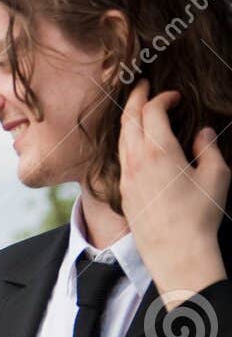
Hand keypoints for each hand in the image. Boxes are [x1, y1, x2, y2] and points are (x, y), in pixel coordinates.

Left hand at [118, 79, 229, 300]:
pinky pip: (121, 158)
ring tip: (136, 108)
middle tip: (142, 85)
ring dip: (128, 120)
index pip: (151, 112)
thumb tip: (201, 133)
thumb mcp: (216, 175)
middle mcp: (136, 162)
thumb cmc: (199, 215)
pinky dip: (126, 141)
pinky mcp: (124, 192)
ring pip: (121, 139)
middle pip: (129, 121)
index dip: (162, 98)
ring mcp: (126, 178)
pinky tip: (134, 141)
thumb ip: (208, 148)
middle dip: (136, 99)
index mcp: (158, 152)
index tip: (175, 96)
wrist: (175, 251)